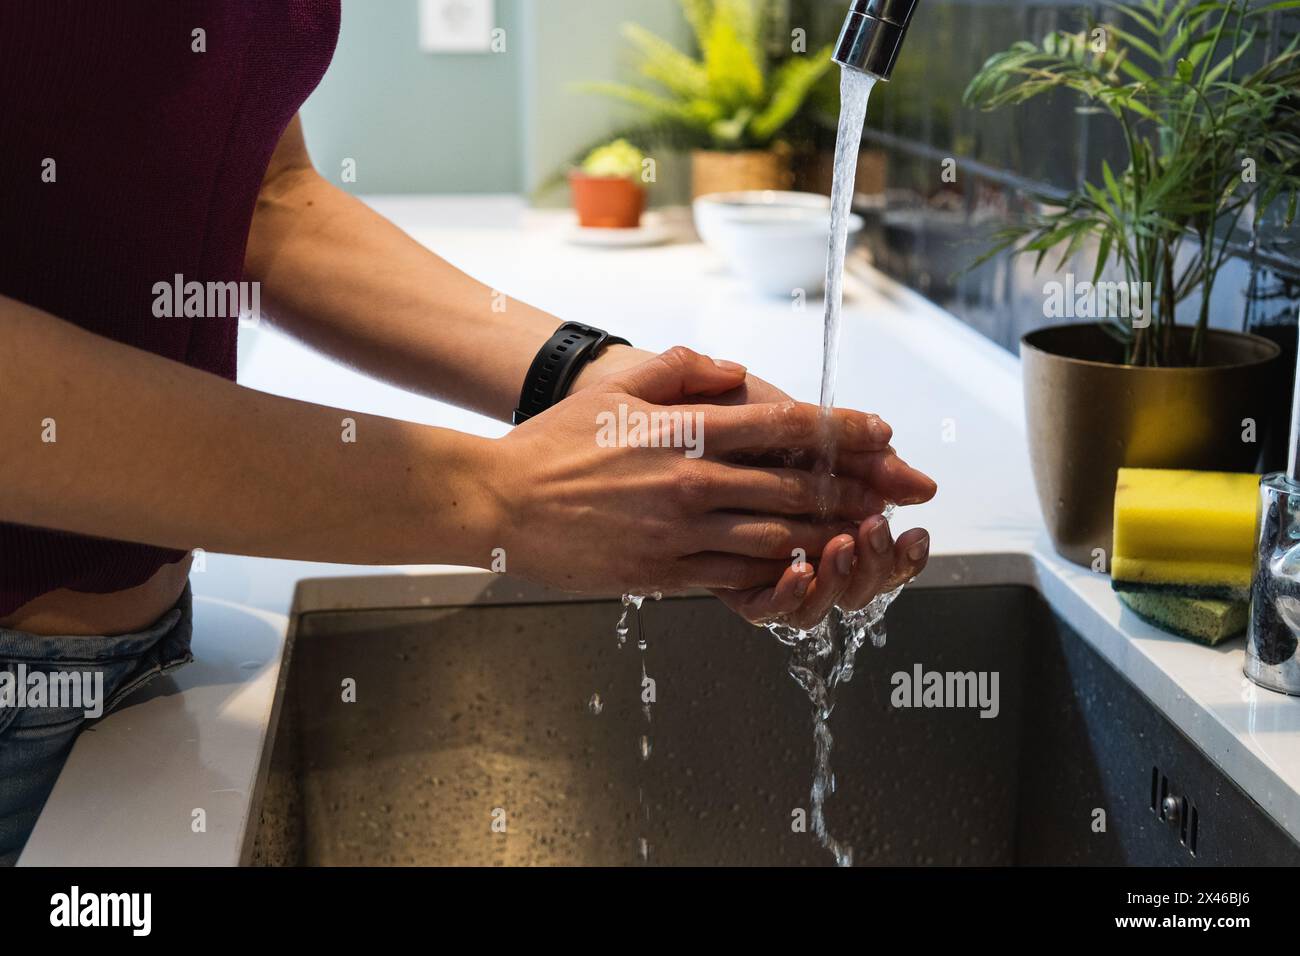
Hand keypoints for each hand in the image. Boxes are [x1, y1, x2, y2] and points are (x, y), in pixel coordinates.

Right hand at [572, 347, 935, 627]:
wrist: (500, 501)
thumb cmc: (556, 442)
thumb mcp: (616, 389)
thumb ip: (681, 371)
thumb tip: (734, 371)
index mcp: (685, 429)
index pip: (785, 427)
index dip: (842, 430)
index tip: (881, 434)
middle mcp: (692, 480)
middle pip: (795, 487)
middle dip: (851, 492)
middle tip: (886, 495)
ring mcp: (679, 531)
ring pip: (776, 539)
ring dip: (825, 538)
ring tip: (857, 537)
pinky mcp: (662, 572)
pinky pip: (736, 577)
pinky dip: (776, 574)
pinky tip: (799, 570)